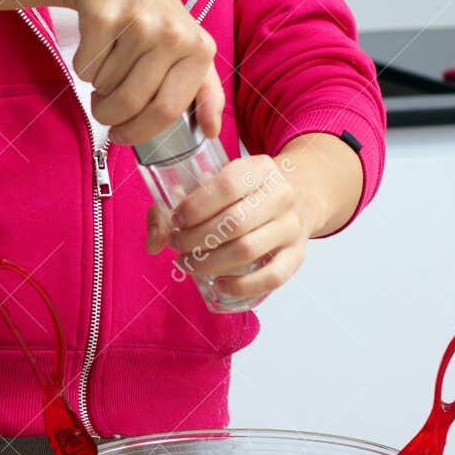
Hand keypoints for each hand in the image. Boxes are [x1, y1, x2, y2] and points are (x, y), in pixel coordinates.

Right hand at [69, 0, 223, 144]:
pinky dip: (83, 66)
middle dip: (108, 115)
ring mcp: (138, 23)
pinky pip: (85, 66)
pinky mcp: (104, 16)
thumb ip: (204, 91)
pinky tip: (96, 46)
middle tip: (103, 108)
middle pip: (130, 103)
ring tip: (107, 64)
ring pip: (104, 86)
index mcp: (199, 49)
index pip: (167, 111)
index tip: (122, 137)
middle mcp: (173, 35)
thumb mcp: (188, 48)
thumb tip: (212, 131)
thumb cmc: (154, 17)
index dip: (138, 132)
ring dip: (98, 86)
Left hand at [145, 152, 316, 304]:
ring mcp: (292, 227)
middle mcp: (282, 195)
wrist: (300, 196)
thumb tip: (154, 241)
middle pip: (234, 222)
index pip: (228, 185)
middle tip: (178, 244)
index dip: (196, 206)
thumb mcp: (221, 181)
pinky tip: (218, 284)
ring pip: (248, 249)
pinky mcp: (298, 255)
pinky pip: (272, 277)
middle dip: (196, 238)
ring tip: (189, 263)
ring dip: (210, 262)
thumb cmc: (247, 192)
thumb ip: (179, 205)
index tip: (176, 220)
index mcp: (261, 168)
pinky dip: (241, 286)